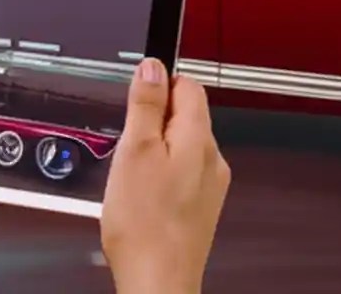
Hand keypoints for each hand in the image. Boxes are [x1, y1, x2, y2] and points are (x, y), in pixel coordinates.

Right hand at [101, 59, 230, 293]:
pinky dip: (161, 176)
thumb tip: (152, 68)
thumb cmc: (145, 226)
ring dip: (156, 150)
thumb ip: (146, 106)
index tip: (135, 100)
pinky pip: (182, 174)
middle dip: (153, 122)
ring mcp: (210, 185)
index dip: (158, 85)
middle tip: (128, 147)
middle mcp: (213, 159)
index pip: (188, 86)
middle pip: (186, 115)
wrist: (158, 282)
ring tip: (133, 177)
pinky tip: (143, 197)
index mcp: (199, 137)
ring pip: (182, 146)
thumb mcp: (135, 152)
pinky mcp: (201, 207)